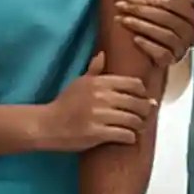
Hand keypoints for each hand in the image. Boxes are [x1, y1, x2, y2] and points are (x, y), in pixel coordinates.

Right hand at [38, 53, 155, 151]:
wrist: (48, 124)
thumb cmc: (65, 103)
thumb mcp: (78, 82)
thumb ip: (93, 70)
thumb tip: (102, 55)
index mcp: (98, 82)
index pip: (133, 83)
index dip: (142, 92)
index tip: (143, 98)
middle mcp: (101, 96)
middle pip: (136, 102)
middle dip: (145, 110)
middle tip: (145, 115)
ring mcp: (99, 115)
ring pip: (133, 119)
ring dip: (138, 125)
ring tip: (138, 128)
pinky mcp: (97, 133)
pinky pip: (124, 134)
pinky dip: (130, 137)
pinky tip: (129, 138)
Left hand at [114, 0, 193, 68]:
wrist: (160, 57)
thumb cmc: (161, 28)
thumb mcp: (168, 12)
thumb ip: (178, 2)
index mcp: (191, 17)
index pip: (176, 5)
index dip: (154, 1)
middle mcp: (189, 33)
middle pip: (167, 19)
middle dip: (142, 11)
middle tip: (122, 6)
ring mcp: (181, 48)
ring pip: (165, 35)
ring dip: (142, 25)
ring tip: (124, 20)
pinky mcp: (172, 61)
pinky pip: (162, 53)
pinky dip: (148, 45)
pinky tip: (135, 39)